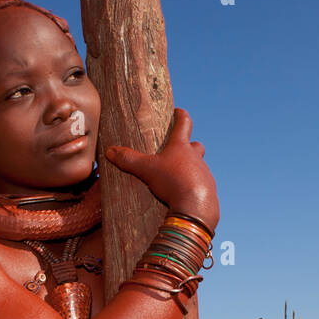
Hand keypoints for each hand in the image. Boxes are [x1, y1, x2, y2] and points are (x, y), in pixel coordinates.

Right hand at [104, 108, 219, 230]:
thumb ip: (129, 160)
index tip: (178, 111)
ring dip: (190, 169)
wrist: (196, 207)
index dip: (180, 116)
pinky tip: (184, 195)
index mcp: (181, 147)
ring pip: (199, 167)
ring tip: (176, 178)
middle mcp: (195, 158)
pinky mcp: (208, 191)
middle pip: (196, 146)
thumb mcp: (146, 170)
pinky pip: (201, 186)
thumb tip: (110, 151)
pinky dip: (193, 187)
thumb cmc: (173, 182)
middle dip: (189, 146)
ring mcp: (204, 174)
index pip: (184, 123)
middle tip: (180, 149)